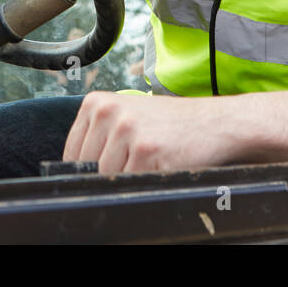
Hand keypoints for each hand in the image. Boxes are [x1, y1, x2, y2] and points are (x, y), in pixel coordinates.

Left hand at [63, 91, 247, 173]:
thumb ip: (99, 136)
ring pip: (108, 179)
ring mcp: (127, 130)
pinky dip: (146, 183)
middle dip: (109, 175)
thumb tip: (73, 171)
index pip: (72, 153)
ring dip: (129, 179)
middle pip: (88, 168)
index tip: (106, 170)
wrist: (216, 122)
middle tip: (136, 164)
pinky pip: (131, 184)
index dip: (87, 169)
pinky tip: (162, 165)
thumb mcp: (127, 116)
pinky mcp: (146, 151)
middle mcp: (108, 112)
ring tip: (151, 162)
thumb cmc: (170, 124)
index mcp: (96, 102)